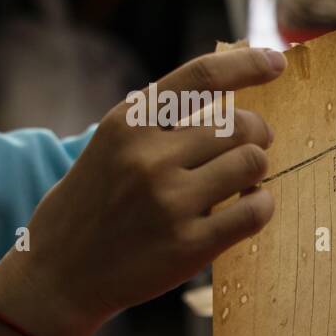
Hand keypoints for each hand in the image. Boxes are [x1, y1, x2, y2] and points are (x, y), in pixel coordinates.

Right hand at [0, 47, 286, 335]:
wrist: (59, 273)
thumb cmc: (95, 202)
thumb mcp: (111, 145)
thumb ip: (159, 120)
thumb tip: (230, 91)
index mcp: (127, 123)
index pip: (201, 77)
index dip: (247, 65)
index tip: (276, 62)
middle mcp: (149, 158)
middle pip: (242, 124)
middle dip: (256, 134)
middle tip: (247, 149)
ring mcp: (170, 202)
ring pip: (253, 163)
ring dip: (257, 170)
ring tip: (240, 181)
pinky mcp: (190, 245)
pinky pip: (256, 210)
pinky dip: (262, 204)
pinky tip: (247, 206)